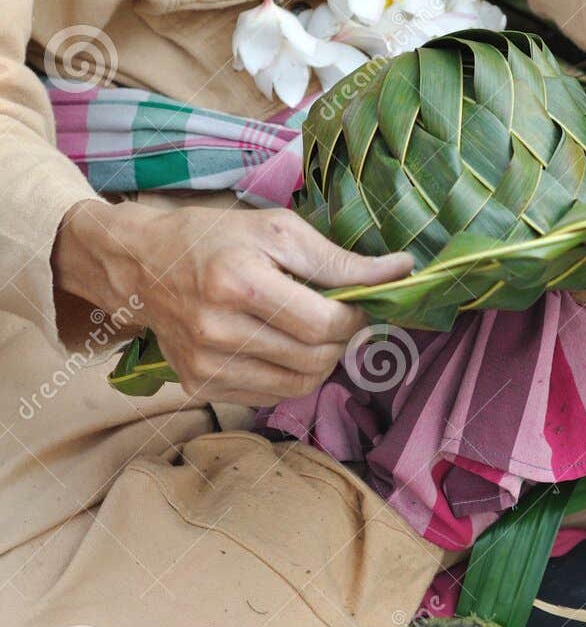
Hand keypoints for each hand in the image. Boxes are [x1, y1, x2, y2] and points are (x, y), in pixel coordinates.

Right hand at [53, 199, 412, 404]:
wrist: (143, 266)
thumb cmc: (215, 239)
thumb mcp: (277, 230)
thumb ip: (339, 259)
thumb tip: (401, 271)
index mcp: (238, 284)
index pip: (324, 325)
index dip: (356, 318)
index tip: (360, 303)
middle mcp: (217, 332)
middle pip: (315, 359)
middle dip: (342, 340)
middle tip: (339, 316)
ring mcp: (206, 365)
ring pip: (298, 385)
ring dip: (321, 361)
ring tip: (311, 331)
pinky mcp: (199, 386)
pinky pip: (271, 396)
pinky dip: (290, 375)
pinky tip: (280, 346)